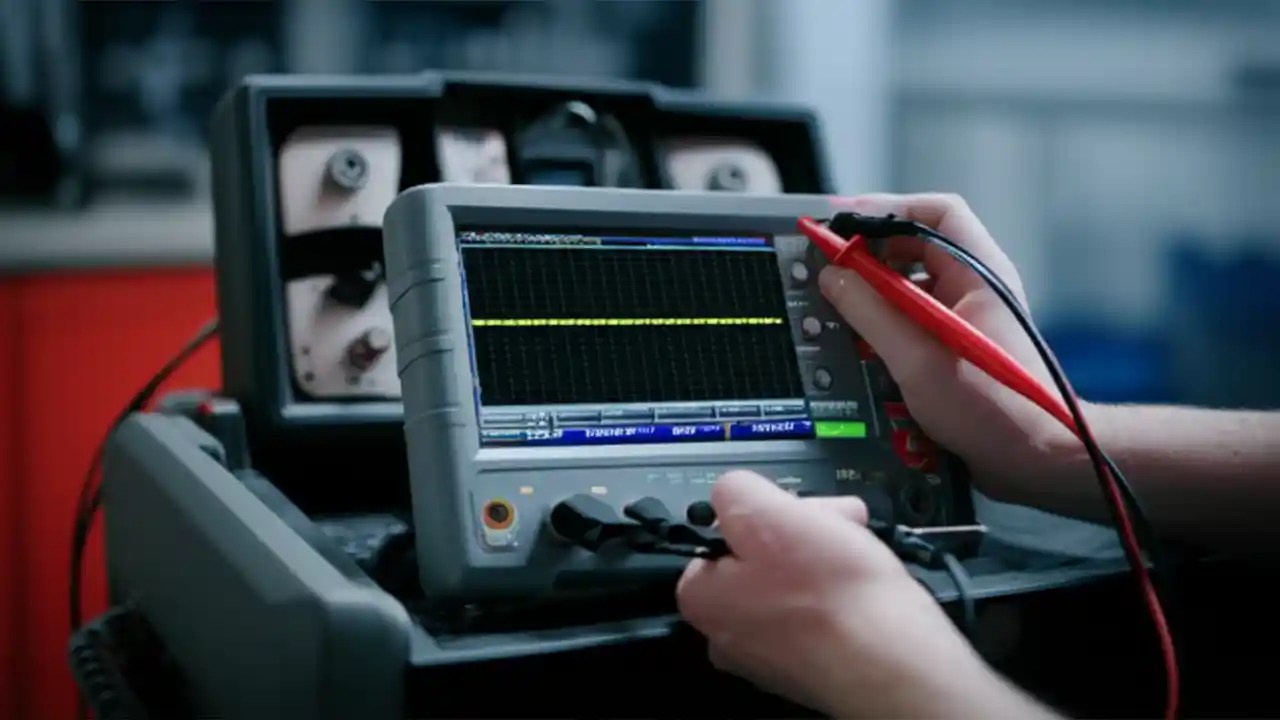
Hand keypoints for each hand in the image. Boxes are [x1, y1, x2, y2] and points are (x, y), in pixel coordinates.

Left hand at [676, 470, 1018, 717]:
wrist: (895, 666)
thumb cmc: (829, 593)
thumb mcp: (764, 511)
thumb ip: (734, 491)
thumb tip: (731, 492)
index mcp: (701, 601)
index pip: (723, 533)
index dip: (765, 512)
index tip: (796, 511)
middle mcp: (728, 635)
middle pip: (763, 554)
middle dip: (804, 529)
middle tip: (839, 524)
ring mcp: (773, 655)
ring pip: (796, 580)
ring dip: (829, 553)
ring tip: (860, 550)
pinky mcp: (815, 664)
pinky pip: (823, 612)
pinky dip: (844, 592)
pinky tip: (866, 585)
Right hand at [820, 193, 1077, 503]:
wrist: (1035, 457)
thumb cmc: (993, 409)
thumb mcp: (917, 359)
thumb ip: (870, 311)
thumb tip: (834, 276)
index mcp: (979, 273)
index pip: (933, 212)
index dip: (885, 209)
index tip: (843, 223)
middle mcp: (977, 284)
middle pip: (917, 242)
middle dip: (872, 248)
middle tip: (833, 261)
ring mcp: (969, 311)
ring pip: (914, 278)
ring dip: (876, 284)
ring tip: (844, 298)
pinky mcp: (960, 338)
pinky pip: (916, 309)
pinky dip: (887, 314)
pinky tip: (865, 334)